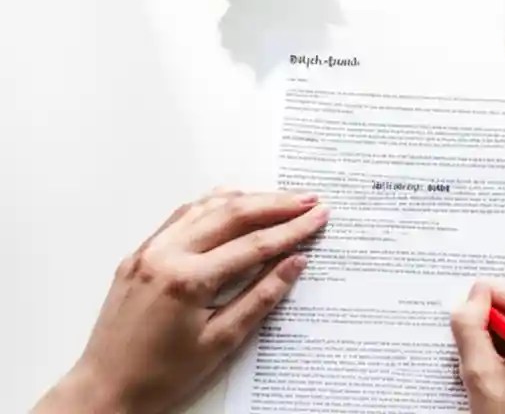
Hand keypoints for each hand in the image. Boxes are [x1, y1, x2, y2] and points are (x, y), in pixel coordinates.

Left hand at [34, 189, 328, 413]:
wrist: (105, 389)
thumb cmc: (161, 375)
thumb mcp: (221, 341)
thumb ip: (261, 297)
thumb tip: (294, 263)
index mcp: (187, 279)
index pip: (253, 244)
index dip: (292, 229)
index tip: (318, 216)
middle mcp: (165, 255)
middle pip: (232, 214)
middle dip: (275, 205)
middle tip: (308, 200)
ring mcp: (148, 251)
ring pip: (205, 207)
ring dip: (246, 199)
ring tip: (279, 198)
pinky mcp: (138, 254)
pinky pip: (180, 217)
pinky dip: (211, 205)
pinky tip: (231, 201)